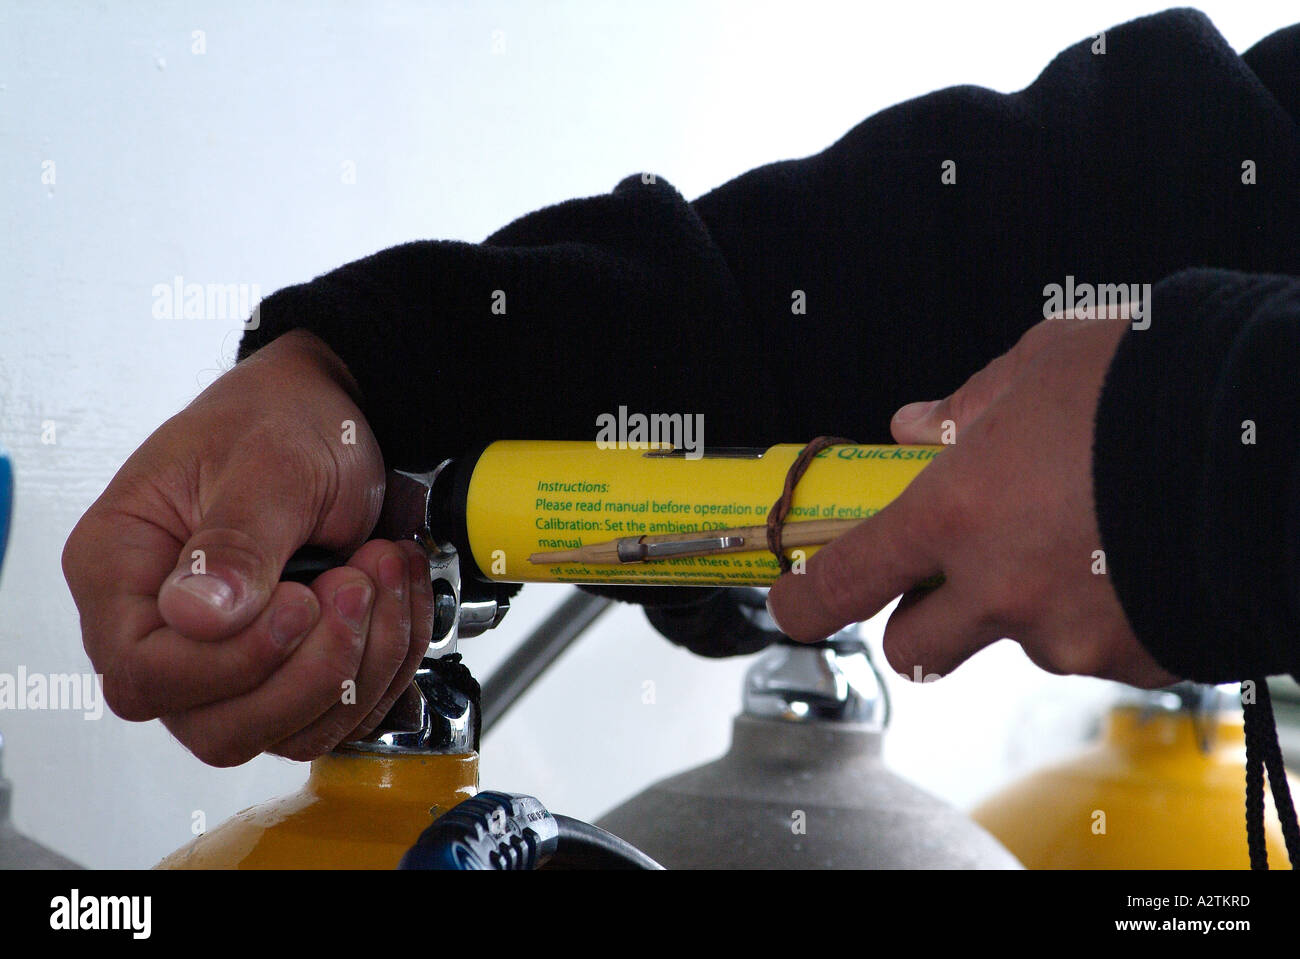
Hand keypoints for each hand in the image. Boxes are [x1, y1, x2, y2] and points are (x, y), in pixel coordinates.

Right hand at [63, 330, 434, 764]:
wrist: (334, 415)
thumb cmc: (281, 420)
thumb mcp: (268, 464)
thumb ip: (235, 539)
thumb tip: (197, 616)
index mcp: (117, 569)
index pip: (145, 675)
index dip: (235, 659)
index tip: (303, 600)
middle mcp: (160, 630)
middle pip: (217, 728)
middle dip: (311, 669)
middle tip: (357, 582)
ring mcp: (224, 662)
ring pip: (286, 732)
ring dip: (362, 663)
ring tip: (383, 571)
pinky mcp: (286, 672)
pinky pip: (334, 716)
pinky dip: (385, 667)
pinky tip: (395, 599)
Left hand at [766, 313, 1179, 687]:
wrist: (1272, 437)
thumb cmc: (1153, 382)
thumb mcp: (1042, 364)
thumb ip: (966, 408)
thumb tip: (913, 430)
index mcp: (957, 514)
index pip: (846, 582)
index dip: (806, 603)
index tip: (794, 605)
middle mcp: (1002, 591)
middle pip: (917, 648)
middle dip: (922, 618)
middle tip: (958, 572)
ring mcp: (1072, 636)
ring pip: (1018, 644)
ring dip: (1029, 606)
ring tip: (1089, 536)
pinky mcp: (1137, 660)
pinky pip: (1097, 648)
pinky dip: (1102, 615)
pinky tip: (1138, 558)